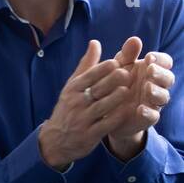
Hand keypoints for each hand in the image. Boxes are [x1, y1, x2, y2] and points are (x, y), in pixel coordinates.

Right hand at [38, 40, 136, 169]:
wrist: (56, 140)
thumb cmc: (69, 107)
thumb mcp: (72, 86)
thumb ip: (86, 65)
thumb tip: (95, 42)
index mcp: (72, 89)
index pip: (87, 77)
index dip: (101, 70)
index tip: (115, 62)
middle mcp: (76, 103)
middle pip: (95, 90)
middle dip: (110, 81)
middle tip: (126, 73)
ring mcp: (82, 119)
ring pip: (101, 107)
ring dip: (114, 99)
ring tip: (127, 90)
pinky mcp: (90, 135)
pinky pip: (105, 125)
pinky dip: (116, 118)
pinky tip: (127, 111)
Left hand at [104, 37, 174, 157]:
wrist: (106, 111)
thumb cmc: (116, 83)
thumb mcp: (118, 67)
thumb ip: (127, 55)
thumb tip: (135, 39)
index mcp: (151, 71)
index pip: (165, 62)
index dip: (160, 59)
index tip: (148, 57)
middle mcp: (156, 86)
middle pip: (168, 78)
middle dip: (161, 74)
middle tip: (150, 70)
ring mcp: (152, 102)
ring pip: (163, 97)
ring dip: (157, 92)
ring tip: (147, 88)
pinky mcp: (146, 118)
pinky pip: (152, 116)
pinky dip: (148, 112)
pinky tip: (140, 109)